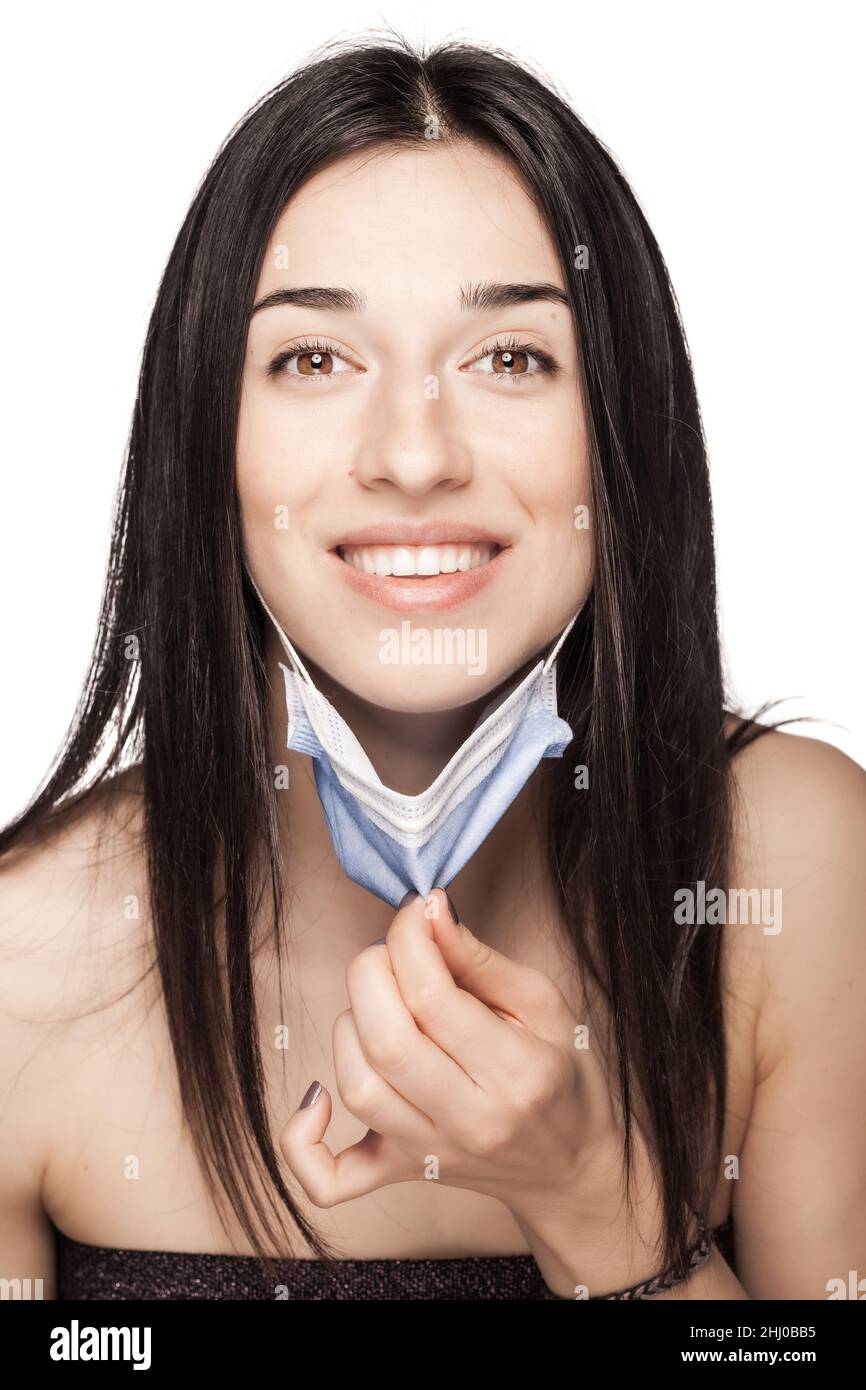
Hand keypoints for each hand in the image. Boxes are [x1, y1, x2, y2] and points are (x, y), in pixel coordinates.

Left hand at [279, 888, 623, 1225]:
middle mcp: (471, 1120)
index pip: (433, 997)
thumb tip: (429, 910)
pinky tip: (317, 1097)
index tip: (414, 913)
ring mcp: (431, 1153)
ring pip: (358, 1087)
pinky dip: (303, 1143)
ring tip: (379, 1007)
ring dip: (350, 1027)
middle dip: (371, 974)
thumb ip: (479, 958)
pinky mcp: (401, 1174)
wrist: (574, 1167)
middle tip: (391, 952)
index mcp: (517, 1072)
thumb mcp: (544, 1004)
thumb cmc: (562, 1075)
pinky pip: (331, 1180)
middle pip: (386, 1041)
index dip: (409, 939)